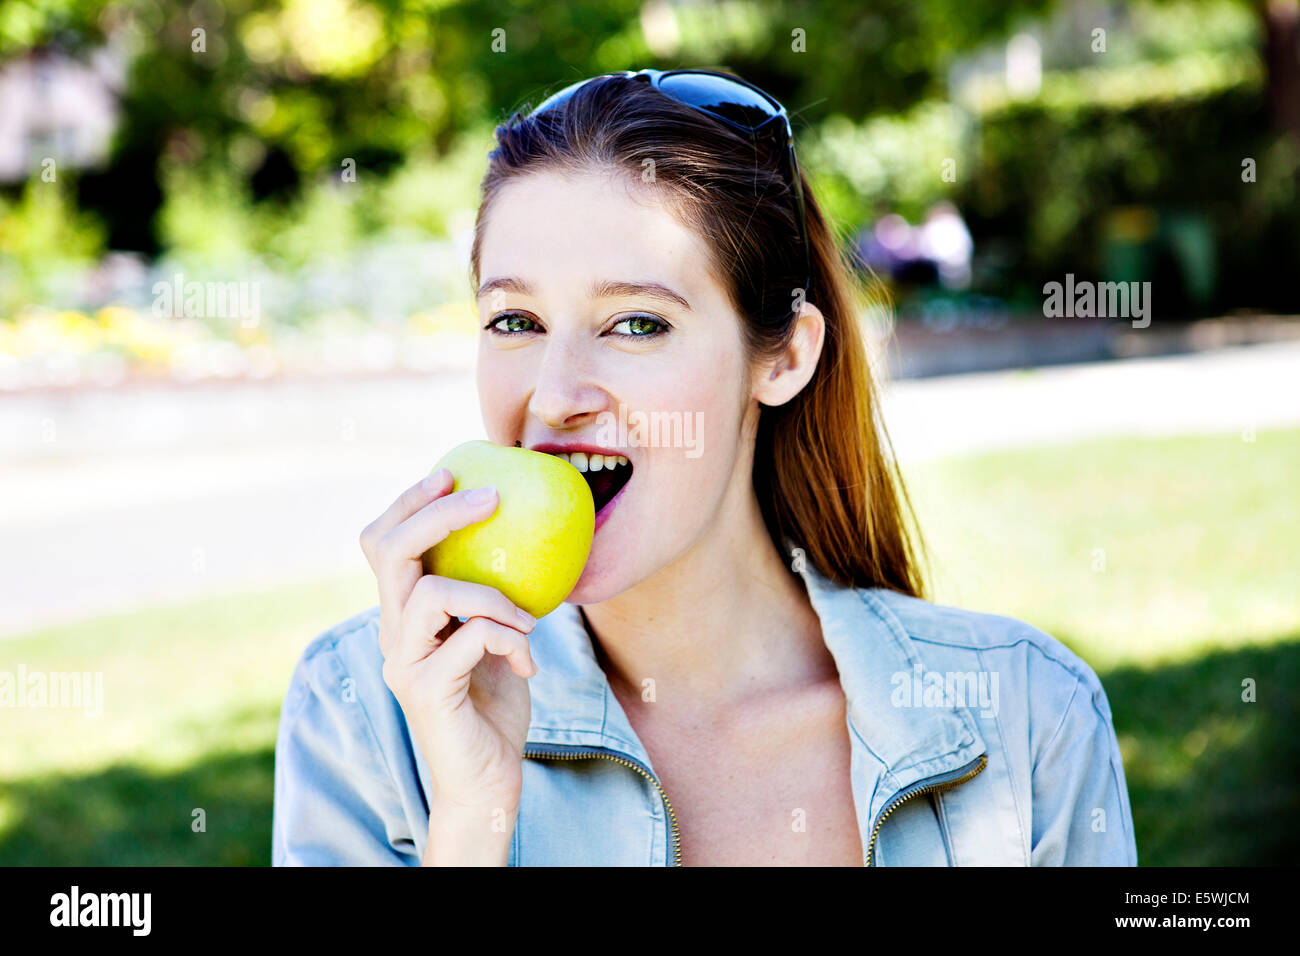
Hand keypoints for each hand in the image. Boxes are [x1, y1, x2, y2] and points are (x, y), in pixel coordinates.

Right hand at [360, 469, 536, 819]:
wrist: (489, 778)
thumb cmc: (497, 704)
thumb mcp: (499, 637)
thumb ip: (494, 597)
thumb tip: (527, 537)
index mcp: (405, 615)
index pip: (384, 544)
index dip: (408, 502)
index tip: (450, 473)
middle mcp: (392, 633)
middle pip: (390, 550)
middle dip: (437, 514)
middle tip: (488, 498)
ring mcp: (402, 662)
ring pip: (432, 591)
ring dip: (492, 596)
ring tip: (526, 620)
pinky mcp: (423, 690)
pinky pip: (469, 639)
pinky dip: (509, 639)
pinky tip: (528, 662)